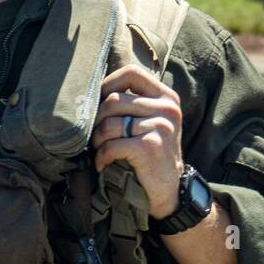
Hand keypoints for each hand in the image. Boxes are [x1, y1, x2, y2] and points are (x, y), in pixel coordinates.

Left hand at [91, 64, 183, 218]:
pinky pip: (112, 145)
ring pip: (109, 123)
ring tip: (100, 149)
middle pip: (114, 100)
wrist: (170, 189)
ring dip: (97, 139)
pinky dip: (101, 156)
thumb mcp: (150, 122)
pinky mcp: (150, 146)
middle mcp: (167, 108)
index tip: (99, 102)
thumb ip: (133, 103)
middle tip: (96, 136)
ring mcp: (160, 126)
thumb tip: (93, 91)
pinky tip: (103, 163)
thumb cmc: (152, 153)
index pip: (131, 73)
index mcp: (166, 96)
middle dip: (97, 119)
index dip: (108, 84)